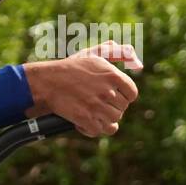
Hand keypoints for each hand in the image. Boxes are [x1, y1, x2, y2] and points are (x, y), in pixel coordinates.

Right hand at [22, 41, 140, 137]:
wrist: (47, 81)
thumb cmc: (71, 68)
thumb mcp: (95, 54)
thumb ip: (119, 53)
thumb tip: (138, 65)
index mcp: (113, 75)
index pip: (132, 94)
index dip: (123, 97)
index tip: (112, 97)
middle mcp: (107, 92)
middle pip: (121, 110)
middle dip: (110, 109)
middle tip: (97, 105)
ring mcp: (96, 107)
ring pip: (112, 122)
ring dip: (102, 121)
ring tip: (92, 115)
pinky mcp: (84, 119)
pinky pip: (97, 131)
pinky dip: (91, 130)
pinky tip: (83, 123)